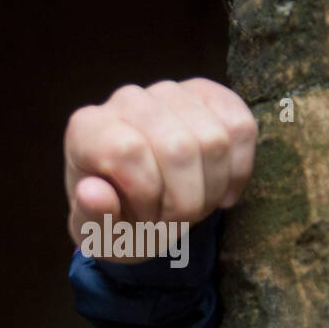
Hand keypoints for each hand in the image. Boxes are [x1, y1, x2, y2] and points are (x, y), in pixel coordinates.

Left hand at [63, 78, 257, 259]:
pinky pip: (241, 128)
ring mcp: (169, 92)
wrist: (143, 206)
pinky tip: (220, 194)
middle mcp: (125, 100)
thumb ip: (92, 218)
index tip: (145, 219)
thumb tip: (91, 192)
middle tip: (173, 223)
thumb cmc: (116, 222)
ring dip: (211, 190)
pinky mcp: (209, 94)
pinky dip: (238, 171)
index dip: (147, 195)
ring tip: (193, 209)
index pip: (129, 151)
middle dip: (184, 200)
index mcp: (86, 130)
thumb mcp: (99, 235)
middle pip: (178, 147)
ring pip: (214, 140)